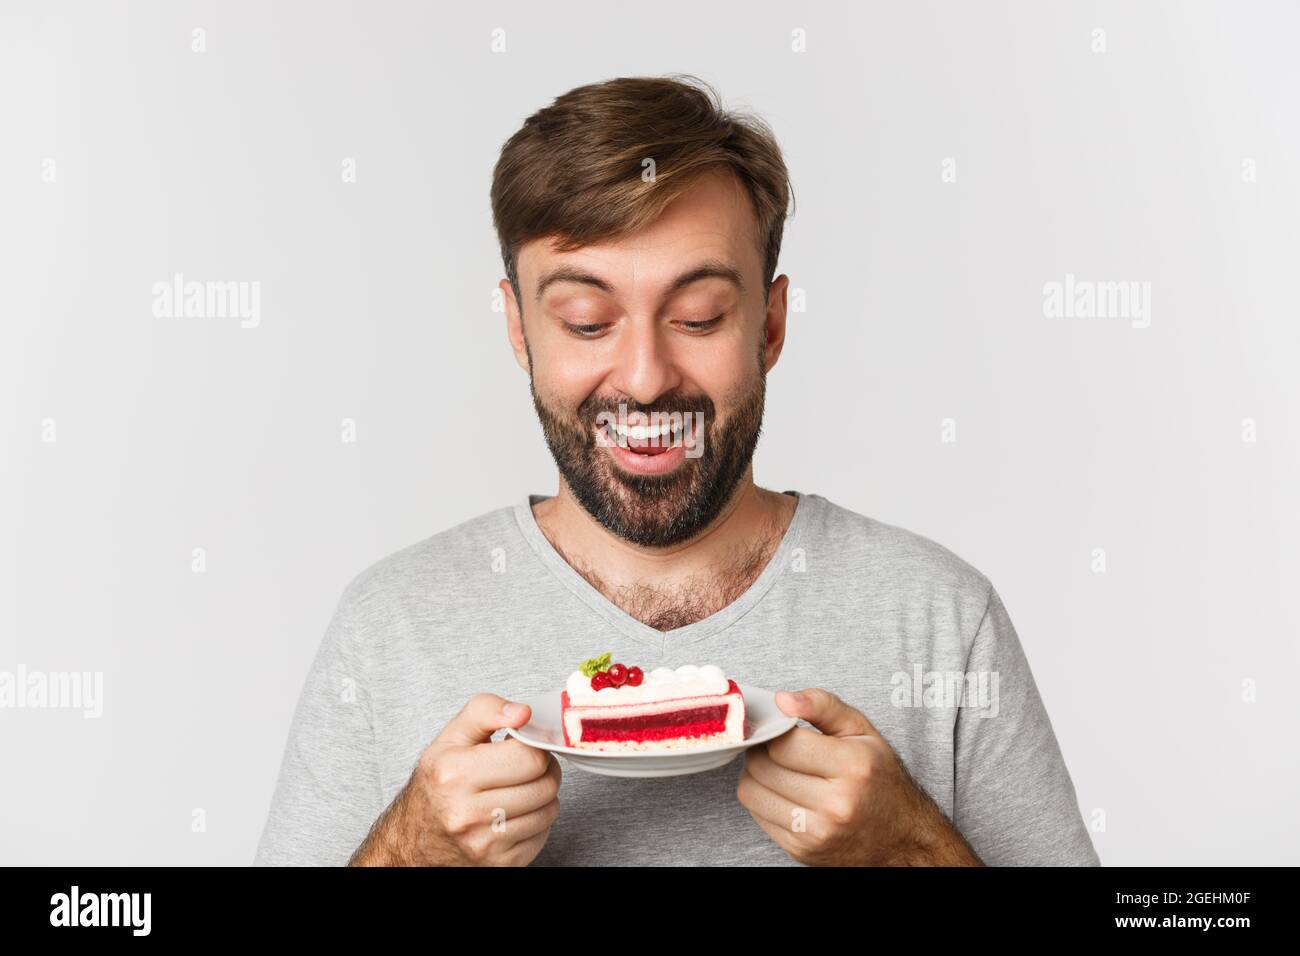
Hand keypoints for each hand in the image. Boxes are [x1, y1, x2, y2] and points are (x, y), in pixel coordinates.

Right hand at [348, 694, 560, 865]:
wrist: (415, 835)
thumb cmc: (439, 781)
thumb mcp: (452, 736)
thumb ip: (486, 710)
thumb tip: (523, 713)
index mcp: (454, 774)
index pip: (529, 758)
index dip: (535, 746)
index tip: (524, 745)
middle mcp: (466, 813)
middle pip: (543, 784)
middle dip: (544, 769)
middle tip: (528, 764)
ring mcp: (483, 843)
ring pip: (548, 810)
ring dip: (543, 795)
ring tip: (521, 786)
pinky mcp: (498, 864)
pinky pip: (543, 834)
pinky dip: (537, 820)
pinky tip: (517, 811)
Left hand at [736, 687, 981, 865]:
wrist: (901, 836)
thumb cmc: (878, 776)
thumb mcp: (861, 729)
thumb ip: (821, 704)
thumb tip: (781, 700)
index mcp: (853, 767)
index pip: (783, 744)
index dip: (774, 731)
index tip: (780, 729)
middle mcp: (836, 805)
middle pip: (762, 768)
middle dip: (761, 750)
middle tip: (776, 746)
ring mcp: (818, 833)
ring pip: (751, 792)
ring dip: (756, 775)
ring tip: (777, 767)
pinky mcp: (802, 852)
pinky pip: (757, 816)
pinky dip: (763, 800)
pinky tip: (784, 792)